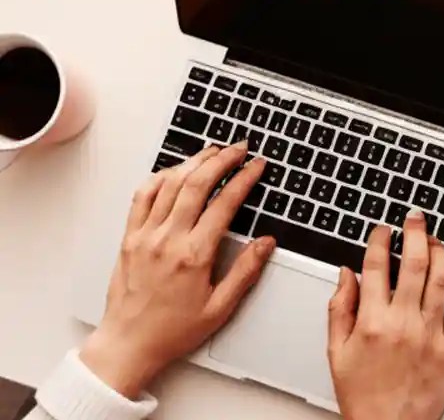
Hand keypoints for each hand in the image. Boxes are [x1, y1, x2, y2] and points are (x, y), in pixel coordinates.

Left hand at [80, 143, 275, 398]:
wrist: (128, 344)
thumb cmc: (172, 331)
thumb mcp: (220, 307)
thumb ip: (245, 271)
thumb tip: (265, 243)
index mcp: (194, 256)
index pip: (224, 203)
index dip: (244, 178)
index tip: (256, 166)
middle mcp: (167, 240)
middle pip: (196, 183)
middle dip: (221, 159)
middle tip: (238, 149)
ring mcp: (145, 236)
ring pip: (169, 184)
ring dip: (193, 162)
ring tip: (211, 152)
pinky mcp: (129, 238)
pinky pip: (142, 196)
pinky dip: (159, 177)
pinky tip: (172, 171)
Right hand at [328, 211, 443, 419]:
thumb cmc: (363, 395)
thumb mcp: (337, 352)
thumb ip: (340, 309)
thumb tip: (346, 275)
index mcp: (373, 322)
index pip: (377, 267)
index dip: (380, 240)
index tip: (383, 230)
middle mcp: (404, 323)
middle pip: (414, 264)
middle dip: (415, 234)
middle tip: (415, 219)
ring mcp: (431, 334)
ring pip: (442, 280)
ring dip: (440, 254)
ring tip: (435, 241)